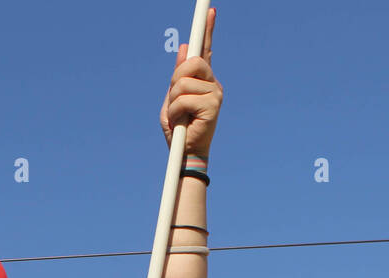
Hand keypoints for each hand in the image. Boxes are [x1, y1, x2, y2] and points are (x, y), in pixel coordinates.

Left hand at [160, 8, 221, 156]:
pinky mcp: (213, 105)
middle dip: (175, 81)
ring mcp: (215, 93)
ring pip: (182, 83)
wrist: (185, 153)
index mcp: (203, 80)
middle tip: (176, 101)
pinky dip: (175, 112)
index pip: (207, 50)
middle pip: (191, 63)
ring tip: (179, 117)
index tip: (209, 11)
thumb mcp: (173, 98)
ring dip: (173, 102)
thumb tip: (186, 47)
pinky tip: (182, 122)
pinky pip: (183, 98)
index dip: (207, 30)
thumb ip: (178, 75)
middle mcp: (213, 84)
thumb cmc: (179, 128)